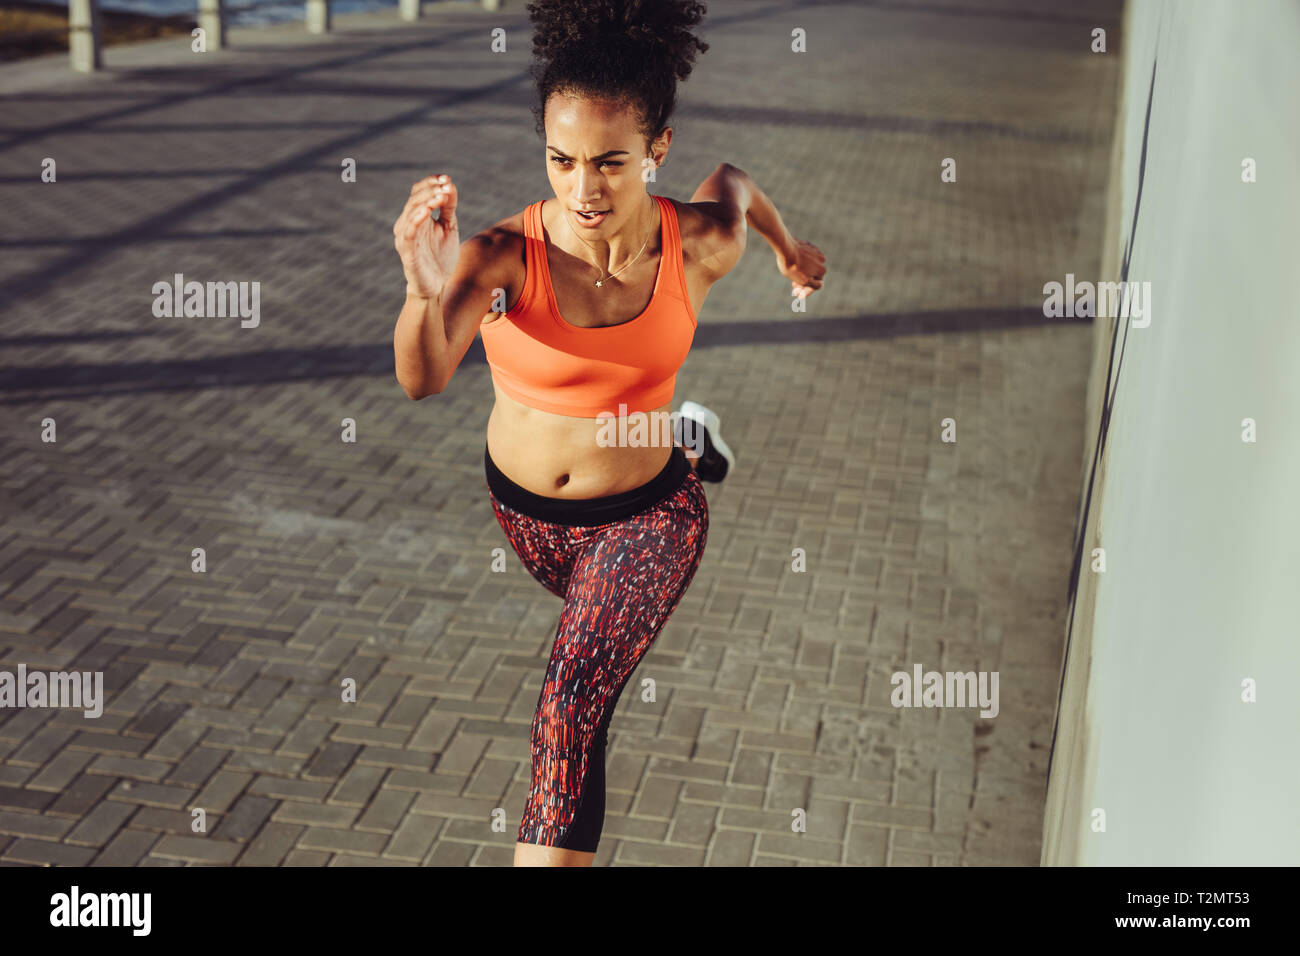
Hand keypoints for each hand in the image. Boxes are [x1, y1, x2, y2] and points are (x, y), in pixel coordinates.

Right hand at [393, 174, 460, 298]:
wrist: (437, 286)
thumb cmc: (440, 257)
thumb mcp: (448, 227)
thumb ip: (448, 208)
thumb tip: (450, 185)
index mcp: (416, 217)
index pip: (418, 193)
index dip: (431, 183)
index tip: (447, 178)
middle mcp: (407, 224)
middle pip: (414, 199)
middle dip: (431, 190)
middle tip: (447, 185)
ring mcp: (405, 237)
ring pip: (411, 213)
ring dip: (427, 201)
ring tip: (442, 196)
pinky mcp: (407, 251)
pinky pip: (408, 232)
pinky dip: (417, 219)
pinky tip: (427, 211)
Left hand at [776, 237, 826, 298]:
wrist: (785, 248)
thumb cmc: (792, 266)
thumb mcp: (802, 281)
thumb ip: (812, 285)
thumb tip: (819, 286)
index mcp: (822, 270)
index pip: (816, 285)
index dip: (806, 291)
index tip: (798, 295)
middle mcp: (822, 261)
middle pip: (813, 275)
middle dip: (803, 283)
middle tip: (794, 286)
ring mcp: (815, 252)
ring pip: (810, 266)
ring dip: (802, 273)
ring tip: (792, 276)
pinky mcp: (808, 245)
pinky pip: (806, 257)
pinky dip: (801, 263)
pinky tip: (793, 264)